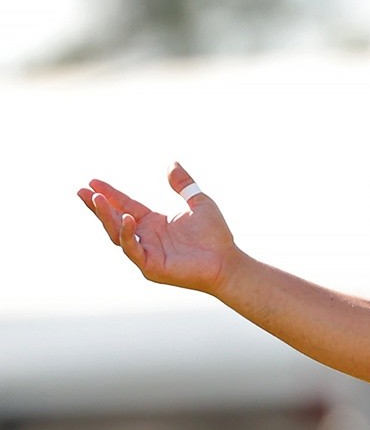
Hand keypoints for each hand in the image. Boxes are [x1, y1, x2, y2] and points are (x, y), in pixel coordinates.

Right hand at [77, 163, 240, 294]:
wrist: (227, 262)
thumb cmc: (215, 236)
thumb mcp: (199, 203)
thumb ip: (184, 185)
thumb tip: (172, 163)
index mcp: (153, 223)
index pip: (125, 205)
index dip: (110, 194)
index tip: (92, 181)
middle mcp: (145, 237)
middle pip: (114, 219)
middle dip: (97, 206)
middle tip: (82, 191)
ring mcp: (145, 252)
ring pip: (117, 233)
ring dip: (106, 216)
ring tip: (96, 199)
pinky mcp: (150, 266)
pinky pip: (132, 249)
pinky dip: (126, 234)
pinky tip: (126, 218)